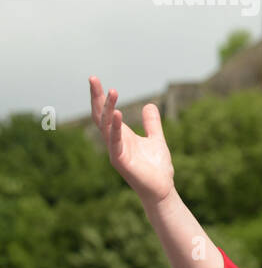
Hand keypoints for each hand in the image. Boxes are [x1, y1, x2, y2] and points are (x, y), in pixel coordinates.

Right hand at [88, 76, 176, 206]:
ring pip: (106, 126)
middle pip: (100, 116)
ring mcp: (115, 151)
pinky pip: (115, 141)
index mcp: (121, 135)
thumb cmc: (156, 167)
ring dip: (108, 108)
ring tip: (112, 91)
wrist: (162, 189)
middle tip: (93, 78)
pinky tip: (118, 113)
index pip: (106, 112)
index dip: (100, 97)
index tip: (96, 79)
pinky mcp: (120, 161)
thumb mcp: (156, 139)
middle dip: (97, 98)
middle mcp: (114, 141)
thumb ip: (151, 123)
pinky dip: (116, 127)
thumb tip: (149, 105)